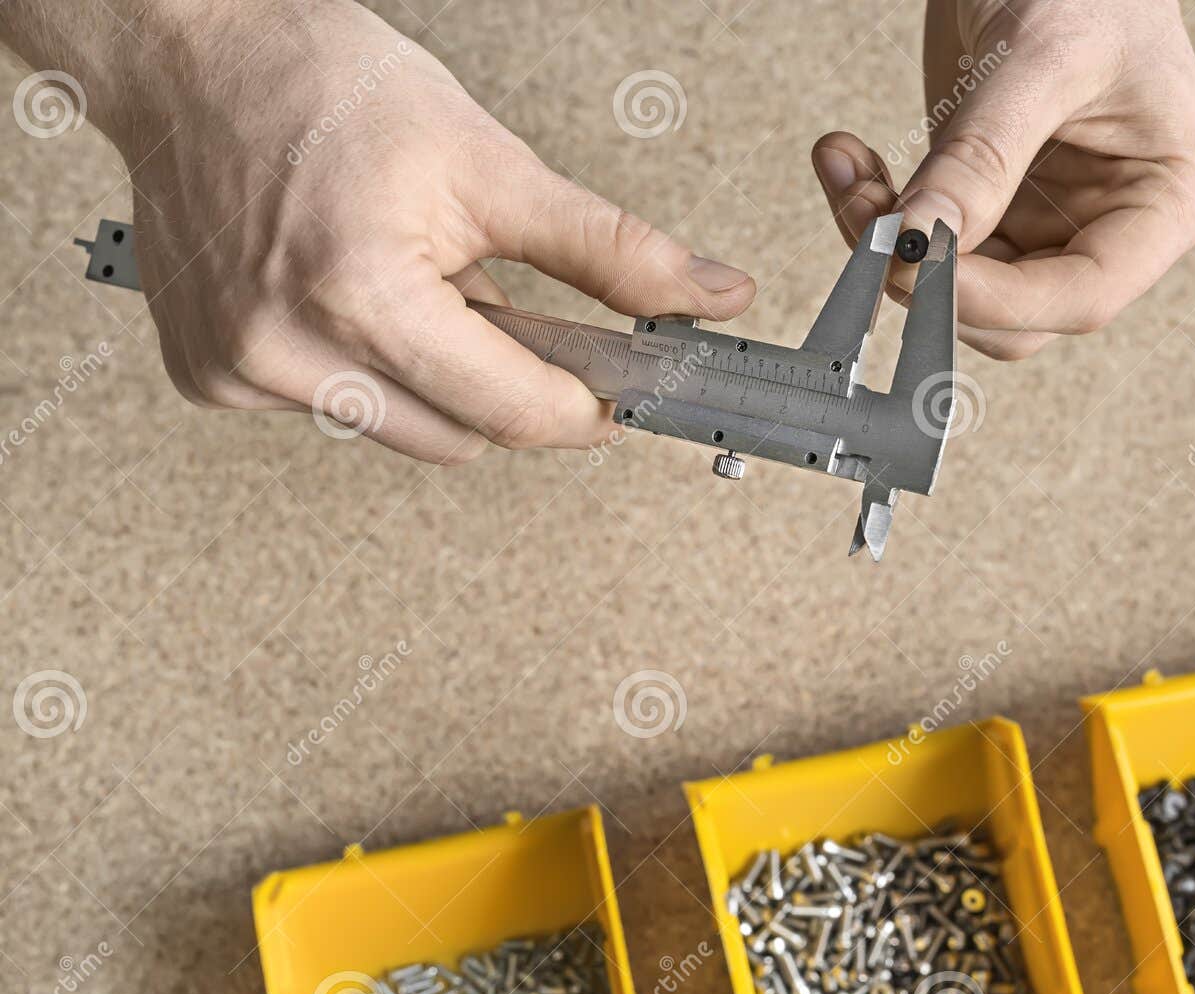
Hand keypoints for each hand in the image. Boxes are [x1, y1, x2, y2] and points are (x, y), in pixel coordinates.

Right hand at [79, 1, 756, 461]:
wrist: (192, 59)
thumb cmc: (326, 90)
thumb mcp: (492, 164)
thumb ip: (610, 250)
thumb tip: (708, 295)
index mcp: (361, 294)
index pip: (515, 413)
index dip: (585, 409)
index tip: (617, 393)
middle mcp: (284, 349)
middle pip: (464, 439)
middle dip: (502, 386)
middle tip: (499, 306)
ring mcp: (237, 371)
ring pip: (404, 432)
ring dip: (435, 378)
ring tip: (411, 286)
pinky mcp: (208, 378)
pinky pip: (336, 412)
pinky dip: (367, 370)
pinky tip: (348, 298)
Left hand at [810, 0, 1194, 359]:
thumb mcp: (1038, 60)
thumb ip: (982, 158)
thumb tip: (921, 240)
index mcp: (1168, 202)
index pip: (1084, 295)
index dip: (997, 301)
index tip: (918, 266)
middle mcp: (1110, 229)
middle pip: (1014, 312)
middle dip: (931, 276)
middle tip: (865, 217)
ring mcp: (1047, 224)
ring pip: (957, 289)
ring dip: (889, 244)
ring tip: (845, 167)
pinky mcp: (990, 207)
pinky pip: (927, 244)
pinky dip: (878, 213)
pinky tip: (846, 161)